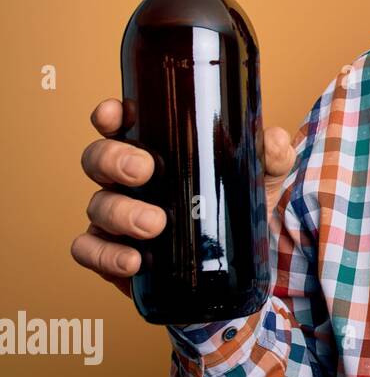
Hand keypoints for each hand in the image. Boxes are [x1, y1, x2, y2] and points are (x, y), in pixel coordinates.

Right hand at [70, 98, 294, 301]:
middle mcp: (127, 179)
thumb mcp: (262, 176)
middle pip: (98, 159)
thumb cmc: (241, 203)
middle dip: (114, 160)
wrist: (244, 259)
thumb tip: (272, 139)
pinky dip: (105, 255)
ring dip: (122, 213)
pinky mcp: (114, 253)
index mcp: (154, 148)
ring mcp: (117, 215)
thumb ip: (271, 155)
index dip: (109, 116)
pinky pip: (91, 251)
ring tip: (155, 224)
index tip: (116, 115)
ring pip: (98, 205)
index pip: (119, 124)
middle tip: (144, 171)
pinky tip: (133, 261)